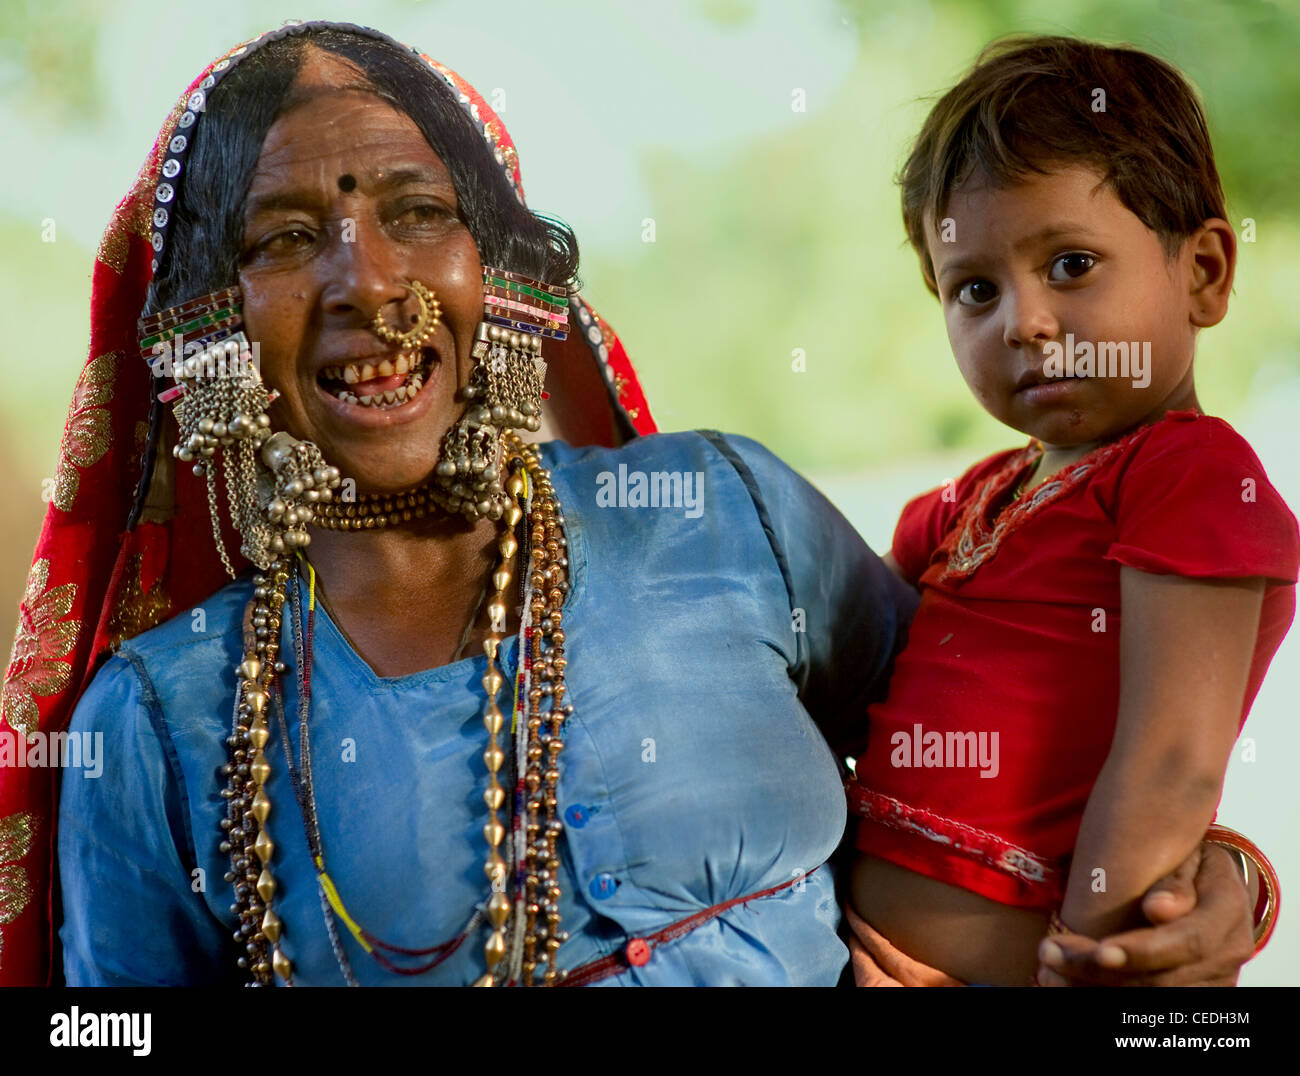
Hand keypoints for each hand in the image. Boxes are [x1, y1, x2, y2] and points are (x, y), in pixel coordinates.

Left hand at [1035, 843, 1254, 985]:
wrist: (1211, 885)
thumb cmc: (1189, 863)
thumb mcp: (1186, 855)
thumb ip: (1175, 881)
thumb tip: (1159, 909)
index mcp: (1228, 912)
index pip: (1188, 941)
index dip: (1143, 951)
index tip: (1099, 950)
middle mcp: (1226, 955)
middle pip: (1162, 980)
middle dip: (1100, 971)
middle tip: (1049, 953)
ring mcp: (1213, 980)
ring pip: (1152, 999)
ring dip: (1094, 987)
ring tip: (1050, 969)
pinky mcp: (1195, 993)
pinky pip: (1149, 1003)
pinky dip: (1104, 992)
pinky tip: (1069, 981)